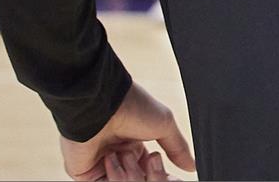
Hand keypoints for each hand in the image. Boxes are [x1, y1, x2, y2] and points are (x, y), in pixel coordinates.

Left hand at [62, 82, 195, 181]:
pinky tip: (111, 159)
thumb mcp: (163, 125)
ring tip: (124, 153)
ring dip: (130, 174)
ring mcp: (102, 168)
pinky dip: (115, 178)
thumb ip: (177, 148)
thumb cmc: (132, 106)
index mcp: (136, 148)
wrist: (102, 104)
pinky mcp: (86, 175)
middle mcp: (120, 159)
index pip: (152, 174)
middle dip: (150, 176)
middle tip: (150, 159)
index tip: (173, 179)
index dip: (163, 177)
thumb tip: (193, 165)